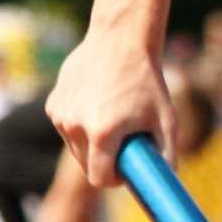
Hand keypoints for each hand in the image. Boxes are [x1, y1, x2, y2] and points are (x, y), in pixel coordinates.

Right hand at [47, 31, 176, 187]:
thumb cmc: (147, 80)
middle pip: (86, 165)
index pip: (100, 179)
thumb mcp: (167, 119)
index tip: (126, 171)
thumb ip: (168, 154)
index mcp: (102, 133)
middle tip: (124, 143)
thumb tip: (168, 179)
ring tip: (112, 118)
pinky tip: (97, 104)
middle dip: (105, 161)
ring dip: (92, 142)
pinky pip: (67, 128)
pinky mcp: (53, 105)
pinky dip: (80, 125)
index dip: (115, 180)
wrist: (120, 41)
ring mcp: (60, 115)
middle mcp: (75, 126)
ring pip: (75, 147)